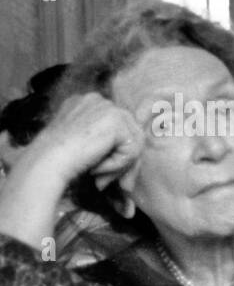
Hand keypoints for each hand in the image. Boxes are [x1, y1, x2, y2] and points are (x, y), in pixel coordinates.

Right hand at [23, 92, 142, 191]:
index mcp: (88, 105)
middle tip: (115, 184)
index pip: (118, 129)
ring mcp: (108, 107)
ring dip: (120, 164)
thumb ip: (106, 147)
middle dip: (126, 160)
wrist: (48, 159)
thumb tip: (128, 178)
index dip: (119, 153)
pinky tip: (97, 167)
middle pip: (130, 133)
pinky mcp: (116, 119)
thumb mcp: (86, 148)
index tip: (112, 175)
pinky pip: (131, 149)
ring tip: (99, 175)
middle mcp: (99, 101)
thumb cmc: (60, 158)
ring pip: (133, 143)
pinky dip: (118, 164)